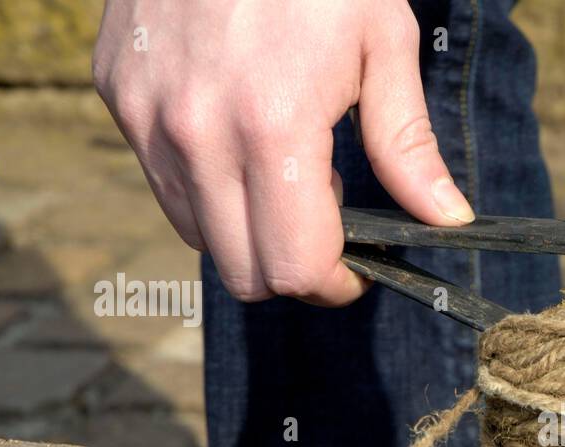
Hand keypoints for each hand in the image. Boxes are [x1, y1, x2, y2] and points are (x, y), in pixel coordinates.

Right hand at [93, 0, 473, 305]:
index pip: (295, 266)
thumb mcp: (382, 45)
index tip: (358, 271)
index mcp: (272, 128)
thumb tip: (448, 221)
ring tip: (286, 177)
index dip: (335, 284)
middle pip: (244, 273)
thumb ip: (407, 146)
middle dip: (294, 270)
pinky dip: (207, 190)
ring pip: (199, 237)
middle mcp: (195, 135)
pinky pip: (163, 184)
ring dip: (249, 232)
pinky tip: (241, 143)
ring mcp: (146, 117)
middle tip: (328, 231)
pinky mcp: (116, 95)